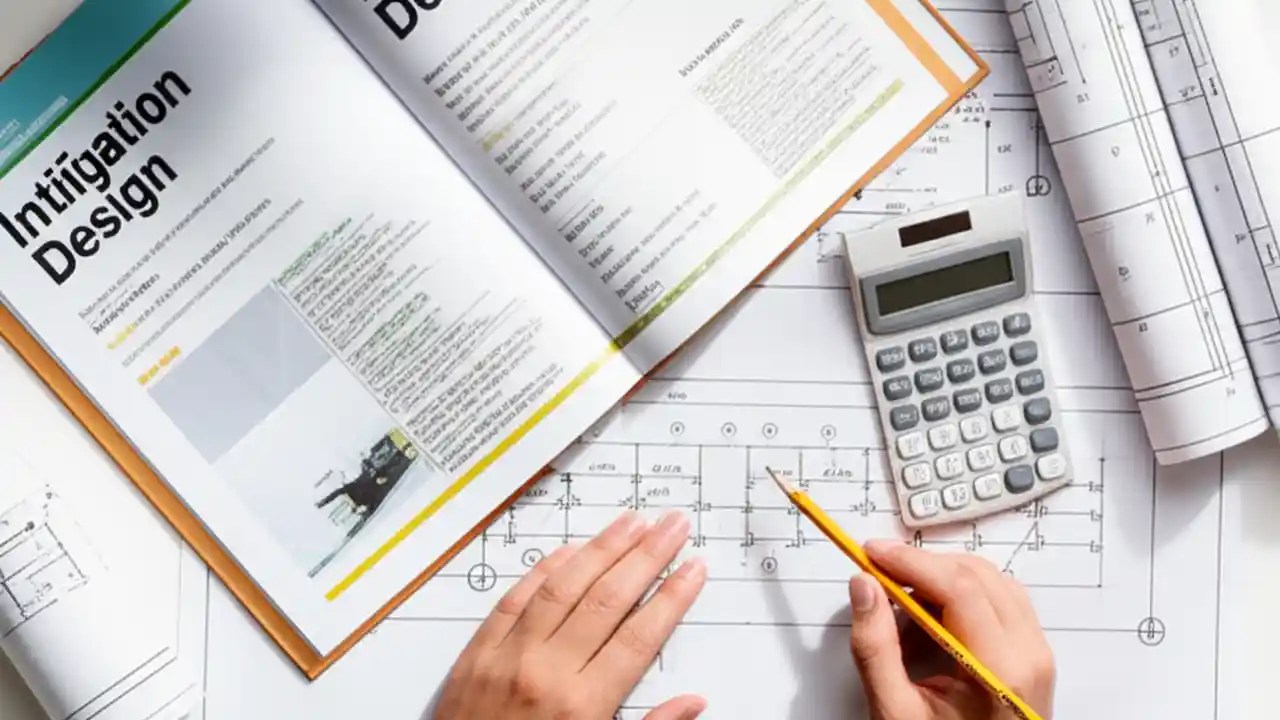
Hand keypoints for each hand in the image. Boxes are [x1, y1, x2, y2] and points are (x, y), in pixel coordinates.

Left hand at [434, 511, 707, 719]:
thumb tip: (693, 702)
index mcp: (582, 708)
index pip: (641, 637)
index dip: (672, 597)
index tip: (694, 567)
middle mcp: (545, 674)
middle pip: (607, 599)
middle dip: (647, 556)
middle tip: (673, 524)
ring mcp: (507, 658)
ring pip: (562, 586)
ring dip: (601, 548)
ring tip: (631, 521)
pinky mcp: (476, 654)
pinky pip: (514, 599)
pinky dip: (544, 569)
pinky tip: (571, 548)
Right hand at [848, 541, 1054, 719]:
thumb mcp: (896, 711)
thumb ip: (875, 647)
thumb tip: (863, 587)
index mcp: (1002, 671)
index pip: (959, 588)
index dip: (911, 562)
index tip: (872, 554)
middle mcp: (1031, 655)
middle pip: (977, 575)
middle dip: (922, 567)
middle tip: (878, 574)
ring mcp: (1037, 653)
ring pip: (991, 581)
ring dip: (942, 579)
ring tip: (901, 603)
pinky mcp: (1032, 654)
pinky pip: (1000, 601)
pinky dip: (962, 596)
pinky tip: (929, 620)